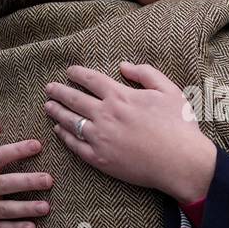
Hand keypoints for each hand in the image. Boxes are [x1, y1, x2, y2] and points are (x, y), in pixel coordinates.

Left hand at [44, 63, 216, 202]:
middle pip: (74, 99)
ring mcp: (100, 138)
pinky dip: (65, 136)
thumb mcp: (168, 90)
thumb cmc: (178, 125)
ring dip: (57, 112)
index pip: (91, 80)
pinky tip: (60, 131)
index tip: (69, 71)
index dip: (77, 73)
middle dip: (59, 91)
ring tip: (48, 106)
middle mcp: (105, 115)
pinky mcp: (100, 159)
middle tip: (49, 88)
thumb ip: (145, 73)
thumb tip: (123, 66)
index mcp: (120, 96)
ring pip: (71, 121)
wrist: (180, 161)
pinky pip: (76, 145)